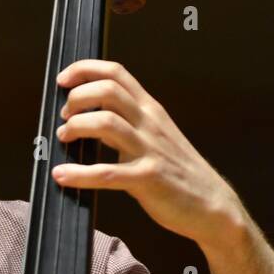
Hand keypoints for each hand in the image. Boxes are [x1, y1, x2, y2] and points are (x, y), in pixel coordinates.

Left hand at [52, 59, 243, 247]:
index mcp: (150, 110)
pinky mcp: (147, 178)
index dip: (85, 70)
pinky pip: (107, 173)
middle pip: (108, 91)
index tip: (63, 79)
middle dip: (77, 97)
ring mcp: (150, 150)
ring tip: (64, 138)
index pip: (117, 74)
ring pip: (106, 123)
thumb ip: (126, 122)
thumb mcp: (154, 135)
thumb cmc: (177, 171)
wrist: (211, 203)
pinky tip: (62, 176)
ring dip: (76, 127)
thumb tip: (89, 116)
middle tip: (64, 116)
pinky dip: (79, 174)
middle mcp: (150, 124)